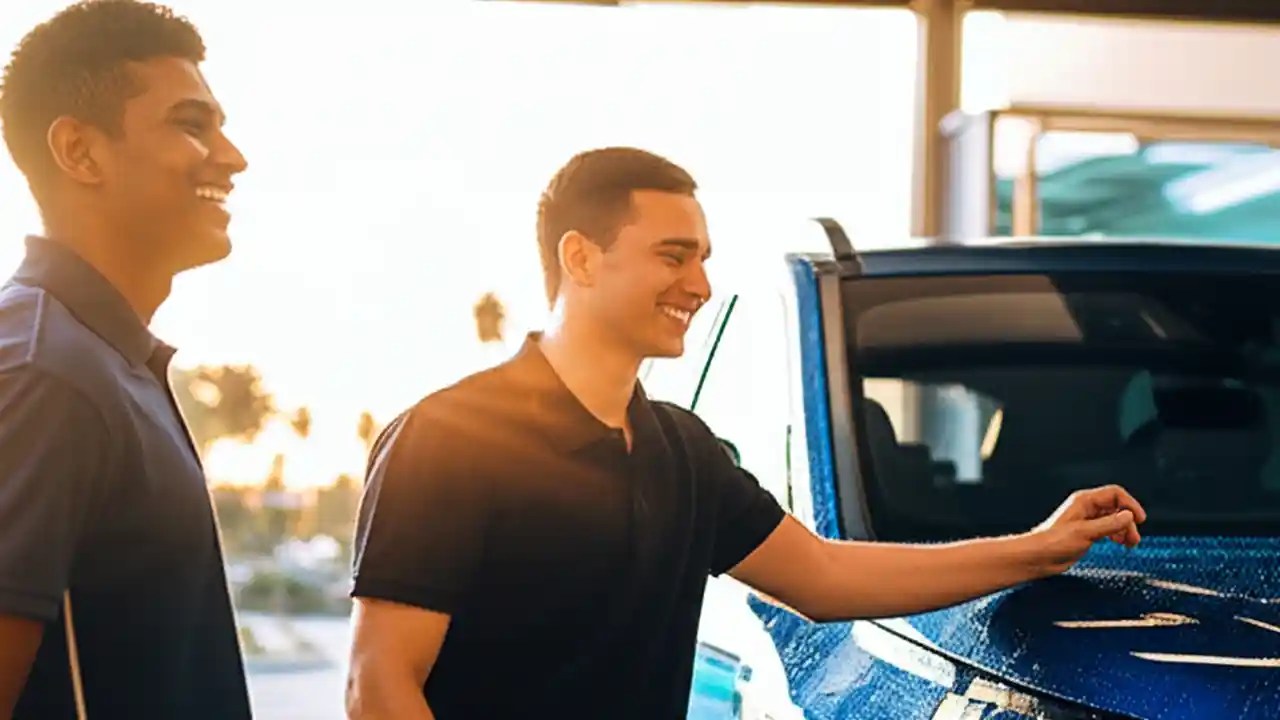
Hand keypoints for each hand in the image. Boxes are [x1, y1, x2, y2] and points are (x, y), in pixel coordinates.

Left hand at [1025, 485, 1147, 577]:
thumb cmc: (1053, 542)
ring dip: (1124, 530)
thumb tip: (1129, 516)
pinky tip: (1120, 544)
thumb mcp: (1085, 532)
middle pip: (1117, 507)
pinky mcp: (1086, 533)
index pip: (1115, 494)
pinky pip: (1108, 529)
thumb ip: (1108, 524)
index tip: (1139, 519)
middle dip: (1128, 521)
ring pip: (1114, 519)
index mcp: (1084, 501)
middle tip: (1133, 539)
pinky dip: (1116, 535)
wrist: (1038, 557)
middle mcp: (1086, 508)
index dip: (1130, 504)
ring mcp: (1087, 520)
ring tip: (1129, 544)